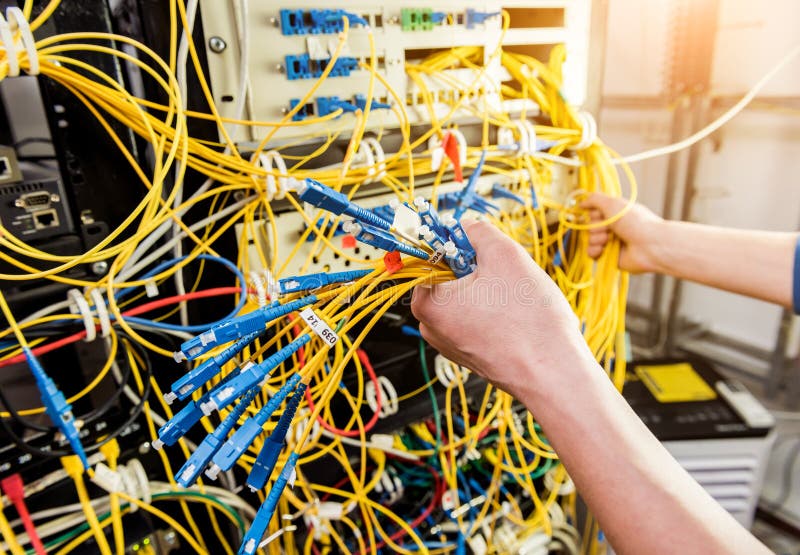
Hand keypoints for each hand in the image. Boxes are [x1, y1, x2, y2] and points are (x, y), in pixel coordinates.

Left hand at [411, 220, 594, 399]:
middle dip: (480, 268)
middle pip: (450, 275)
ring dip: (491, 289)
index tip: (481, 246)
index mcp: (428, 301)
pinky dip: (496, 311)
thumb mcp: (504, 255)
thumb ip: (478, 232)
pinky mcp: (471, 352)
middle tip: (506, 275)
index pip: (431, 253)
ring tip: (515, 299)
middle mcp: (431, 325)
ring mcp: (451, 342)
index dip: (460, 243)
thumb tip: (466, 226)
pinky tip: (517, 316)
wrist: (554, 374)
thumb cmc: (529, 325)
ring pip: (468, 296)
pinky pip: (478, 318)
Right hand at [581, 193, 665, 272]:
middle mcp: (611, 227)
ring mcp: (609, 242)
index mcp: (614, 213)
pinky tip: (603, 250)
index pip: (592, 212)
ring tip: (610, 240)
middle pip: (589, 226)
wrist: (650, 246)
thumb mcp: (614, 203)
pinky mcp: (608, 256)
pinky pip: (590, 253)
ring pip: (589, 239)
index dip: (594, 214)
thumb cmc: (636, 222)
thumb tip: (580, 202)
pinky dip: (594, 251)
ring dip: (597, 239)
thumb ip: (594, 199)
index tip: (602, 214)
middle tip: (610, 229)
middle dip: (596, 227)